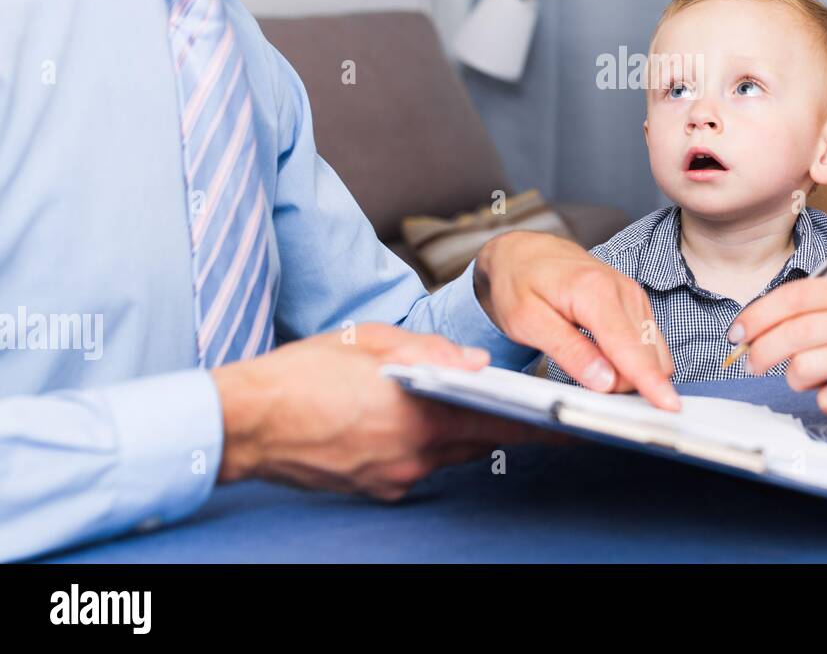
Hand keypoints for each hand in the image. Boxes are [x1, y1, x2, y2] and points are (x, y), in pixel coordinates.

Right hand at [212, 323, 547, 498]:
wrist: (243, 422)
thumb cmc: (300, 374)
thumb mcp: (368, 341)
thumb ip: (429, 350)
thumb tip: (477, 363)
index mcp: (417, 414)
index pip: (498, 422)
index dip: (544, 423)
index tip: (580, 424)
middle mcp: (412, 455)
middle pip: (478, 439)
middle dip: (501, 419)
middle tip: (528, 403)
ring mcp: (394, 478)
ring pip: (449, 452)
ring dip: (460, 428)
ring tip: (458, 400)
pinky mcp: (377, 488)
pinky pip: (418, 463)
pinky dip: (425, 441)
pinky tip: (409, 418)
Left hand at [475, 230, 678, 409]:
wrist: (523, 252)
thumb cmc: (519, 282)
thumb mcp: (527, 321)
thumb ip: (568, 351)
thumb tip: (605, 382)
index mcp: (596, 292)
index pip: (629, 347)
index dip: (650, 381)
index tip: (669, 407)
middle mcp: (623, 291)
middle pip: (645, 356)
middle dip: (624, 383)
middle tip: (580, 377)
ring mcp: (633, 296)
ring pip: (651, 353)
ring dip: (628, 373)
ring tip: (586, 364)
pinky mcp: (635, 303)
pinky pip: (647, 344)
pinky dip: (631, 361)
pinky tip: (602, 358)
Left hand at [731, 276, 826, 429]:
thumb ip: (802, 316)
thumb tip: (748, 331)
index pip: (795, 296)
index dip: (758, 315)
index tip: (737, 333)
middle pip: (796, 332)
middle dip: (762, 351)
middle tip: (752, 364)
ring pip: (806, 366)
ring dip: (794, 378)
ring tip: (809, 379)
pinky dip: (822, 400)